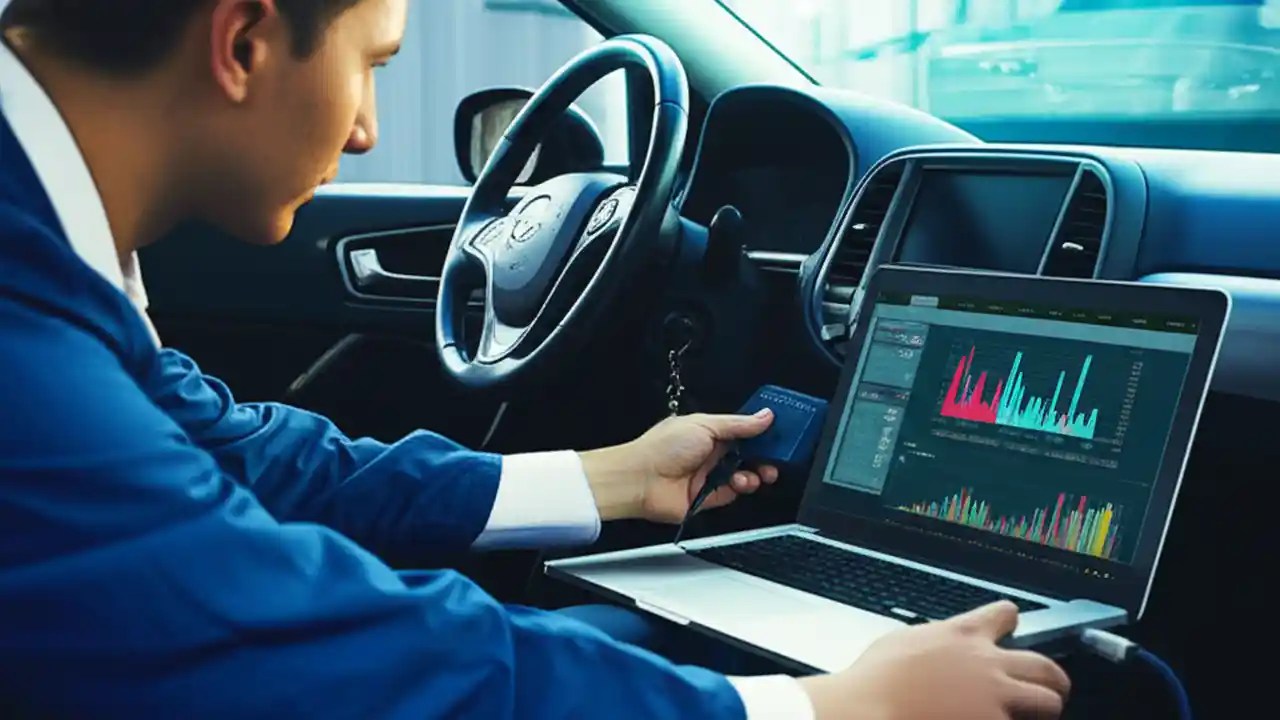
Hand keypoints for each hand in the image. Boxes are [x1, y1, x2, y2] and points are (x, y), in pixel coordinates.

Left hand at [578, 411, 778, 522]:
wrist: (640, 480)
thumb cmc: (662, 447)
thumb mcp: (705, 425)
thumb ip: (738, 424)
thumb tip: (765, 416)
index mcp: (709, 431)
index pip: (743, 430)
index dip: (762, 433)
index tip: (780, 434)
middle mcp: (711, 453)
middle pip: (748, 454)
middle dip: (765, 456)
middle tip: (777, 457)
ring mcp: (710, 475)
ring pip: (745, 474)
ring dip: (756, 473)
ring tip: (758, 472)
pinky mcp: (708, 497)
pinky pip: (733, 493)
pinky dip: (741, 488)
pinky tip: (740, 482)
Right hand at [799, 601, 1070, 719]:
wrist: (869, 708)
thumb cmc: (876, 678)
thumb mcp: (905, 641)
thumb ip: (935, 640)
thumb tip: (939, 647)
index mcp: (962, 634)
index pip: (1004, 614)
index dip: (1009, 620)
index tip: (1011, 624)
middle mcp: (987, 662)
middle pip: (1043, 665)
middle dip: (1053, 677)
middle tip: (1052, 686)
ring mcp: (995, 698)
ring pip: (1048, 701)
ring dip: (1046, 706)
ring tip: (1040, 713)